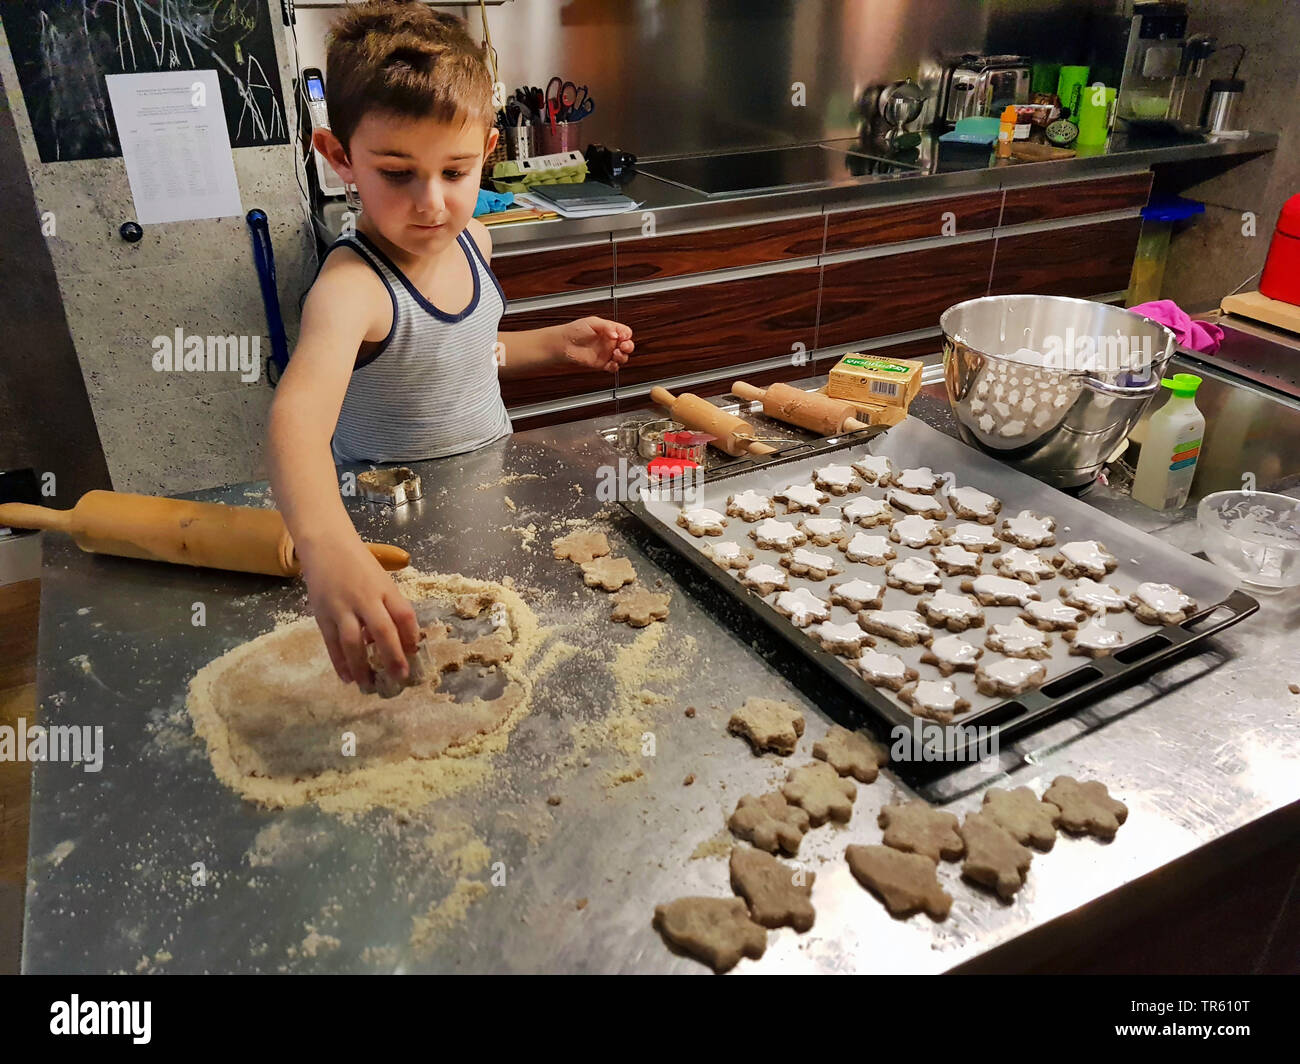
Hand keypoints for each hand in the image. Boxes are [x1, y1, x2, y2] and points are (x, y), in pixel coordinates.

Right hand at [298, 536, 421, 690]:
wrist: (326, 544)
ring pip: (353, 643)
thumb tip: (403, 638)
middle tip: (399, 678)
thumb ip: (391, 605)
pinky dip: (339, 662)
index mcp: (385, 588)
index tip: (414, 653)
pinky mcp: (322, 614)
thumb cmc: (360, 564)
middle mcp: (365, 598)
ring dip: (362, 667)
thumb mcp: (382, 579)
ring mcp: (341, 607)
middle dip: (392, 658)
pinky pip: (332, 643)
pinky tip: (347, 677)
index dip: (412, 636)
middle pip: (382, 631)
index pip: (404, 615)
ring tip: (369, 685)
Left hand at [558, 316, 633, 372]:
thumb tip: (616, 334)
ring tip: (615, 353)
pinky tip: (611, 363)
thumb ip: (607, 327)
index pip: (625, 332)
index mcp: (609, 330)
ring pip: (622, 357)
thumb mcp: (593, 322)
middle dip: (628, 346)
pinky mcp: (601, 363)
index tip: (622, 336)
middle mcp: (609, 342)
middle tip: (622, 346)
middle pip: (627, 345)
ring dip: (622, 357)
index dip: (626, 335)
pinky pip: (613, 367)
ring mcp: (606, 353)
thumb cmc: (574, 331)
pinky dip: (615, 367)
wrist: (563, 344)